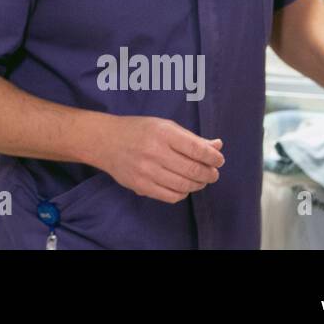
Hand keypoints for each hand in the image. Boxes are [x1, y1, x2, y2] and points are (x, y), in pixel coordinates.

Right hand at [98, 116, 224, 203]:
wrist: (105, 141)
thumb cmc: (138, 130)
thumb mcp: (164, 126)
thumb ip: (191, 138)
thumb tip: (217, 146)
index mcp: (163, 133)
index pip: (197, 149)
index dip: (213, 157)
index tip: (219, 160)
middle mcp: (154, 152)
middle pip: (193, 170)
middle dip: (209, 174)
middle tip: (213, 173)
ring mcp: (146, 171)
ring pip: (184, 185)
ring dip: (198, 184)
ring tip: (200, 180)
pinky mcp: (140, 186)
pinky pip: (171, 196)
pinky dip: (183, 193)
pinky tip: (183, 186)